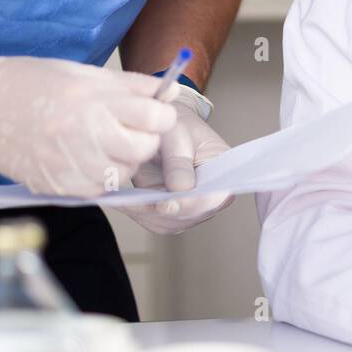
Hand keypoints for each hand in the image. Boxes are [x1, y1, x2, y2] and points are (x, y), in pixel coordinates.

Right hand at [0, 48, 176, 197]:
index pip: (156, 118)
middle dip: (145, 139)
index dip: (159, 115)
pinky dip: (98, 176)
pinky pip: (97, 190)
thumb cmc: (33, 82)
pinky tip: (82, 157)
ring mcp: (69, 165)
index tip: (151, 112)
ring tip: (100, 141)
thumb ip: (132, 86)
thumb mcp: (86, 74)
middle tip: (127, 128)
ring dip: (122, 161)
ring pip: (124, 175)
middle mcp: (84, 135)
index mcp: (94, 101)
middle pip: (144, 149)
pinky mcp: (56, 186)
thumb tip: (170, 93)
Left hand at [127, 88, 234, 234]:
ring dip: (146, 213)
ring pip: (170, 223)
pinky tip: (126, 200)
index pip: (213, 197)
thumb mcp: (177, 134)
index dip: (190, 204)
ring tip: (128, 197)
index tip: (165, 203)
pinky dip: (139, 213)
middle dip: (161, 209)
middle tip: (135, 200)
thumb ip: (178, 161)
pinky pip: (155, 222)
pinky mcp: (172, 214)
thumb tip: (181, 190)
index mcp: (225, 173)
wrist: (163, 131)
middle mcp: (212, 196)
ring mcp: (192, 208)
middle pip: (189, 215)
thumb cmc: (177, 127)